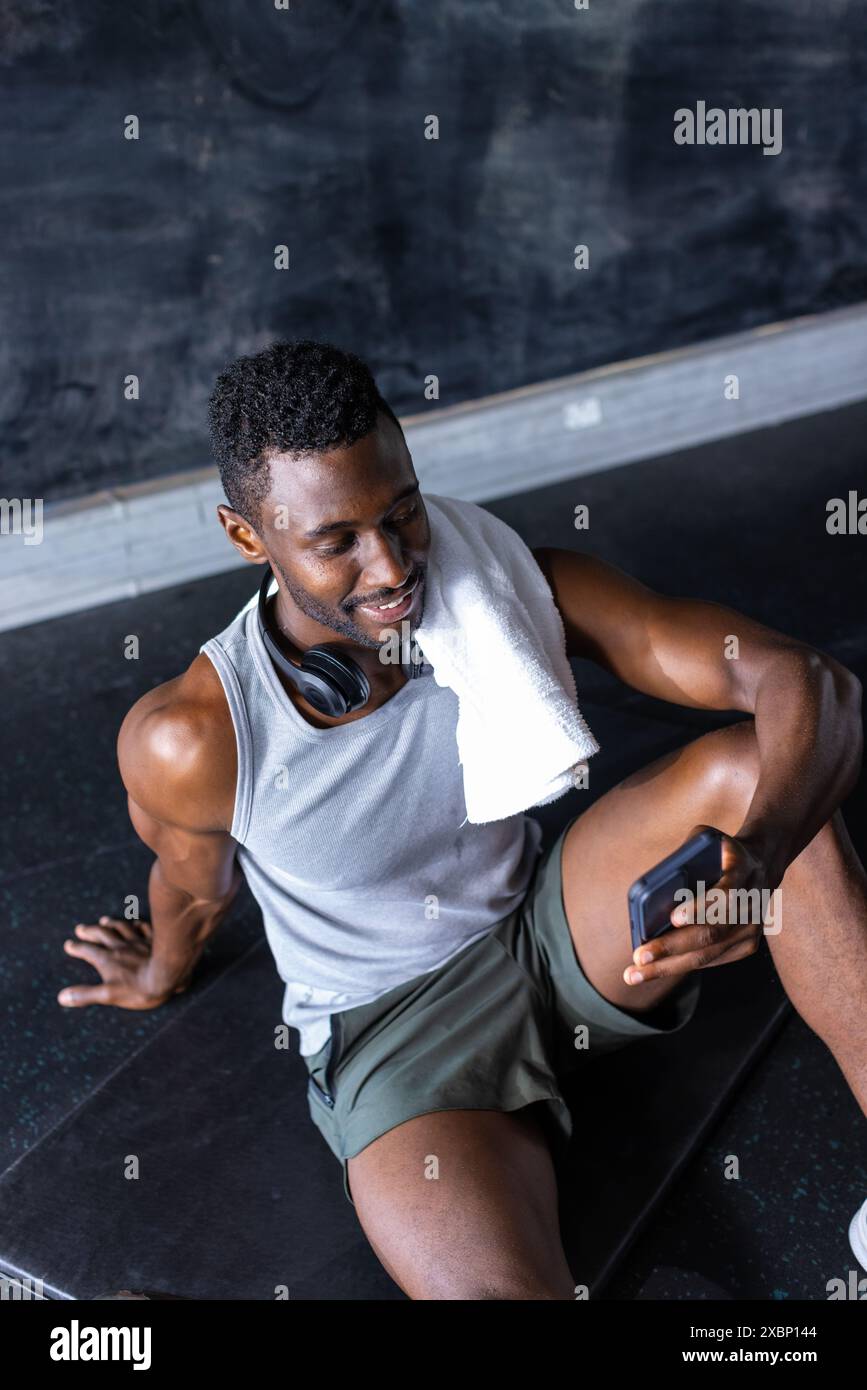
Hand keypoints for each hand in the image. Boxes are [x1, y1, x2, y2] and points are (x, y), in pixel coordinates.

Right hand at [57, 916, 195, 1009]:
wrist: (168, 975)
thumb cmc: (138, 988)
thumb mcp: (108, 995)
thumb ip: (85, 995)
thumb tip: (62, 997)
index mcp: (107, 959)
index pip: (87, 951)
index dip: (77, 948)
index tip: (69, 944)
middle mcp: (120, 946)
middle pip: (102, 935)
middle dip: (90, 931)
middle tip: (81, 928)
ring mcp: (138, 941)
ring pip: (121, 928)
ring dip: (111, 924)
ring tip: (104, 920)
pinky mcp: (154, 940)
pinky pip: (144, 928)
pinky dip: (138, 924)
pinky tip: (136, 922)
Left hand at [623, 824, 775, 986]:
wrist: (760, 864)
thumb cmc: (720, 852)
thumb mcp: (706, 840)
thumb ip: (684, 854)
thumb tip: (652, 889)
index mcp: (742, 871)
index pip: (723, 894)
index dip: (699, 908)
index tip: (673, 918)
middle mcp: (751, 903)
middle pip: (711, 932)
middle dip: (672, 947)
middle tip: (639, 956)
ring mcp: (752, 928)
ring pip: (708, 954)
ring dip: (669, 965)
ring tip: (636, 973)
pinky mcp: (748, 945)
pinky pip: (711, 960)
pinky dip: (682, 964)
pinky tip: (655, 969)